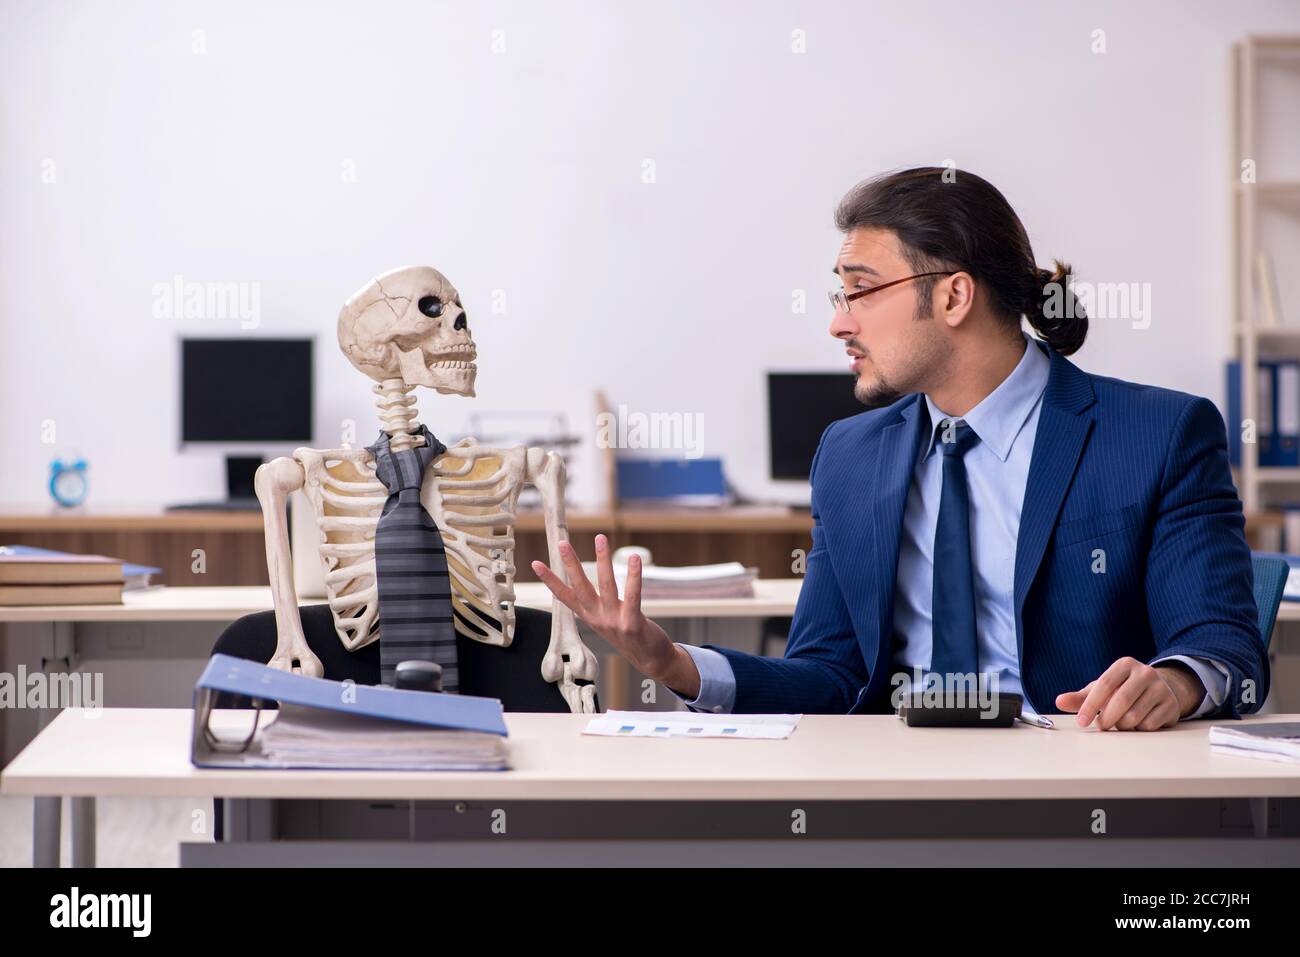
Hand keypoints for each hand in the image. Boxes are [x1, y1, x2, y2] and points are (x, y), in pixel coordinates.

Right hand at [531, 535, 700, 696]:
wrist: (649, 660)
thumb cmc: (628, 634)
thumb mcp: (606, 620)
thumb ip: (597, 603)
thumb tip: (585, 584)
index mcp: (589, 616)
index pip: (564, 596)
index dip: (550, 580)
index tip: (536, 563)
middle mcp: (598, 618)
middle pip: (581, 587)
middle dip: (571, 564)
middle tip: (562, 543)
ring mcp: (614, 621)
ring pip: (606, 585)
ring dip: (602, 560)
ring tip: (600, 538)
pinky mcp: (632, 623)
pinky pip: (632, 595)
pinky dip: (633, 575)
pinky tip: (634, 558)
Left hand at [1055, 657, 1204, 730]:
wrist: (1162, 689)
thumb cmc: (1124, 689)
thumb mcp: (1102, 689)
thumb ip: (1080, 697)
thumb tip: (1059, 701)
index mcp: (1125, 665)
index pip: (1104, 685)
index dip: (1091, 705)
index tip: (1081, 722)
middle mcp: (1145, 673)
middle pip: (1121, 701)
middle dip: (1107, 719)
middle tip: (1102, 725)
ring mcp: (1161, 688)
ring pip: (1135, 716)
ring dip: (1122, 725)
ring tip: (1121, 721)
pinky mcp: (1171, 705)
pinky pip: (1149, 725)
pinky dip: (1138, 729)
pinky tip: (1138, 722)